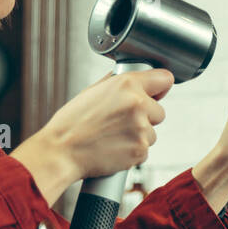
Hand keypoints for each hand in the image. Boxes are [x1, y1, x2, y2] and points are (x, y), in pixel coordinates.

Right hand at [11, 68, 173, 205]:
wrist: (62, 151)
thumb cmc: (72, 123)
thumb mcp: (92, 91)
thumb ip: (116, 83)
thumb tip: (130, 77)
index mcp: (127, 84)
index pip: (165, 79)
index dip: (160, 87)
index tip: (156, 94)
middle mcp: (138, 104)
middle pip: (159, 111)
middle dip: (146, 117)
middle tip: (120, 122)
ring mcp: (141, 129)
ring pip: (152, 132)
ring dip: (138, 135)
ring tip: (113, 136)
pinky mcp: (141, 150)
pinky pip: (145, 150)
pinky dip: (132, 151)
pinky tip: (114, 148)